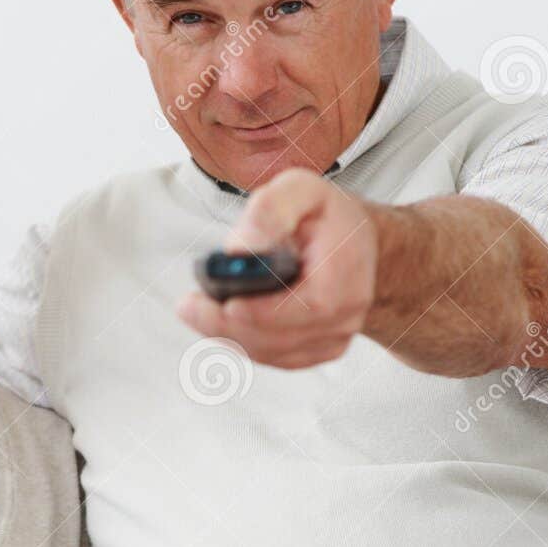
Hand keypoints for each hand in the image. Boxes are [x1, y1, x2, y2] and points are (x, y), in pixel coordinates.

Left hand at [176, 168, 379, 369]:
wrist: (358, 244)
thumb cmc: (327, 217)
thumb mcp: (303, 189)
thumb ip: (271, 210)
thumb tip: (239, 249)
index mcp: (345, 275)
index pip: (306, 308)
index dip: (261, 312)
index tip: (224, 305)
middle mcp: (344, 315)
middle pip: (279, 337)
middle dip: (228, 325)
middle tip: (189, 307)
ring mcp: (334, 338)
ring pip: (272, 351)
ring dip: (229, 335)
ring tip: (197, 311)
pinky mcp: (320, 350)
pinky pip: (275, 357)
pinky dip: (244, 341)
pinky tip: (220, 323)